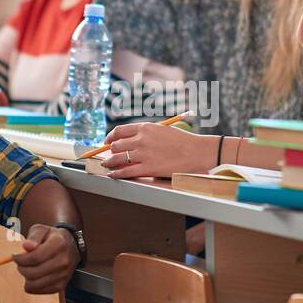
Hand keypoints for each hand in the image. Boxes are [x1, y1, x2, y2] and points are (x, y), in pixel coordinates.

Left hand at [11, 223, 78, 293]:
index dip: (20, 259)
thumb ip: (33, 237)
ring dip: (26, 277)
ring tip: (27, 269)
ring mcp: (63, 275)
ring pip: (34, 284)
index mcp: (59, 244)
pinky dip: (32, 285)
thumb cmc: (52, 238)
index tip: (14, 256)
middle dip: (21, 268)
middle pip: (33, 272)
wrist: (71, 247)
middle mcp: (63, 261)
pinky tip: (33, 276)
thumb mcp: (42, 230)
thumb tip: (26, 246)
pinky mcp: (61, 286)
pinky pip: (39, 291)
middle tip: (20, 262)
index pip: (34, 257)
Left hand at [100, 122, 217, 177]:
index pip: (120, 131)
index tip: (107, 141)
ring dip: (109, 162)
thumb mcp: (162, 130)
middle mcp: (142, 139)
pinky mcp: (148, 168)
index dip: (110, 136)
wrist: (196, 152)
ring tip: (106, 165)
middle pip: (116, 145)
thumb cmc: (182, 141)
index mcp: (145, 127)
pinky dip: (116, 174)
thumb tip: (130, 141)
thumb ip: (146, 134)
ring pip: (118, 158)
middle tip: (108, 155)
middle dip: (110, 151)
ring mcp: (144, 154)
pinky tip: (113, 175)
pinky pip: (126, 172)